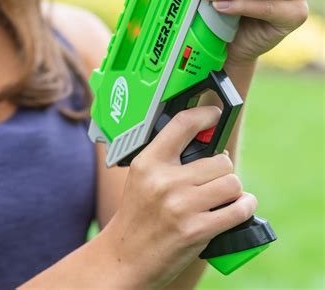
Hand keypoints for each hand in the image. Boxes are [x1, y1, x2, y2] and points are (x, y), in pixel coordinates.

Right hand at [102, 106, 256, 287]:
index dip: (203, 113)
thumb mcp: (142, 178)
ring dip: (233, 190)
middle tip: (213, 178)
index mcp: (148, 162)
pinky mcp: (196, 230)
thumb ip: (168, 158)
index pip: (181, 124)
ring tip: (222, 196)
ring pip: (232, 182)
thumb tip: (206, 139)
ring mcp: (181, 205)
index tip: (214, 112)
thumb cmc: (137, 215)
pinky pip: (238, 209)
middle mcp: (164, 180)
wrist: (125, 257)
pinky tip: (239, 207)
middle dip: (222, 169)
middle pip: (219, 160)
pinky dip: (245, 207)